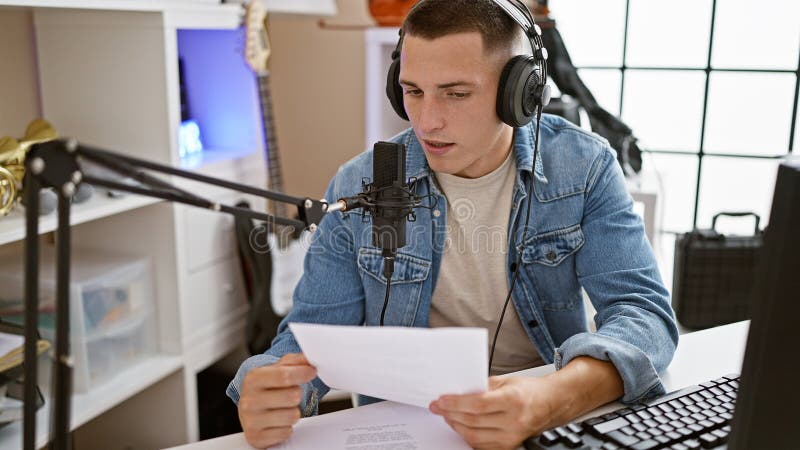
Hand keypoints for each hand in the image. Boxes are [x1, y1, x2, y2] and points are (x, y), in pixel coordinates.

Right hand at [238, 353, 316, 448]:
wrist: (250, 407)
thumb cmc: (267, 387)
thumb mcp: (278, 368)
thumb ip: (296, 361)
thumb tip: (311, 358)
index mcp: (253, 379)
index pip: (284, 375)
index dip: (303, 373)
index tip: (311, 372)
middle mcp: (249, 400)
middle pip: (292, 396)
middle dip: (297, 395)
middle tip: (289, 394)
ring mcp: (251, 421)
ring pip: (292, 416)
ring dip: (293, 412)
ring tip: (283, 408)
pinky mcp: (257, 438)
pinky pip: (287, 432)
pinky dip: (287, 428)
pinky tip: (277, 422)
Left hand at [429, 376, 554, 449]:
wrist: (551, 403)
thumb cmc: (530, 390)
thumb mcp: (506, 381)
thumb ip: (483, 386)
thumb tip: (459, 391)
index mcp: (512, 400)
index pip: (477, 405)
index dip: (455, 403)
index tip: (441, 400)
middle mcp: (514, 421)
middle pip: (473, 421)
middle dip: (450, 414)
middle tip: (439, 407)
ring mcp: (513, 436)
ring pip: (475, 437)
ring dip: (456, 426)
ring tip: (448, 416)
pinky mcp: (511, 446)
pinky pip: (483, 446)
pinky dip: (469, 438)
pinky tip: (461, 427)